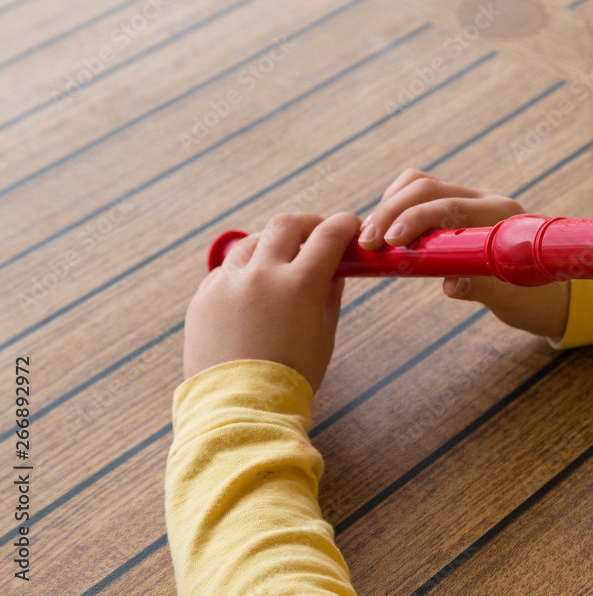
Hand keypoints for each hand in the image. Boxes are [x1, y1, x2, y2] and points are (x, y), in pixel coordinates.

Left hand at [183, 212, 361, 393]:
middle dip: (306, 224)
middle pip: (285, 225)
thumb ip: (330, 296)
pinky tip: (253, 291)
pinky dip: (244, 272)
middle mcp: (261, 275)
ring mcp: (228, 284)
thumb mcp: (324, 336)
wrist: (240, 408)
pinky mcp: (204, 297)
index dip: (344, 224)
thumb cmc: (291, 377)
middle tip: (315, 234)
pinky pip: (227, 270)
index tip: (350, 225)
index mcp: (299, 285)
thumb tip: (334, 271)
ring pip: (252, 243)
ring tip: (281, 262)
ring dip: (272, 245)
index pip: (327, 236)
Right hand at [358, 168, 569, 338]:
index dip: (415, 219)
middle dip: (391, 210)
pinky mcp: (456, 206)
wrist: (548, 293)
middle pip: (426, 187)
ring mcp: (470, 199)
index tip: (390, 241)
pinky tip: (385, 234)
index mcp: (502, 216)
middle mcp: (485, 199)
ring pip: (419, 184)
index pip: (451, 205)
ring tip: (372, 238)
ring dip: (390, 205)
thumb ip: (482, 287)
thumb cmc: (532, 299)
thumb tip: (451, 285)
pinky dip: (396, 208)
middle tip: (366, 243)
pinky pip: (420, 195)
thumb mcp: (510, 299)